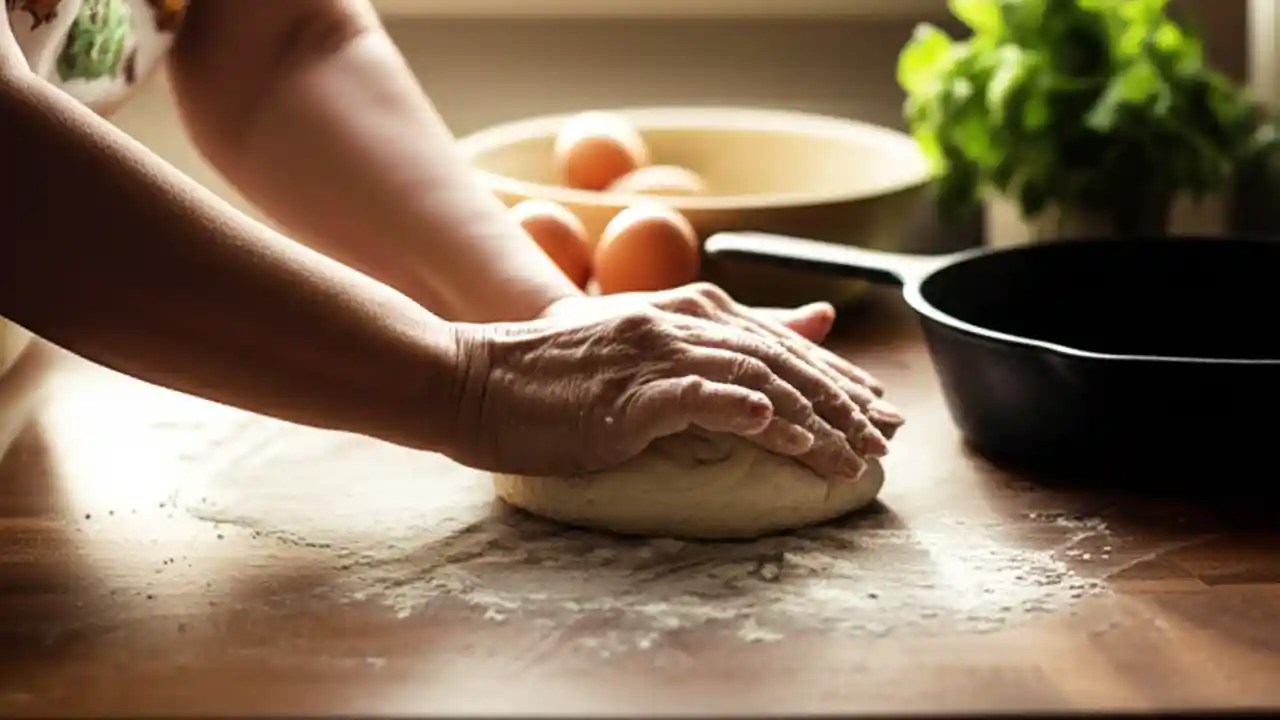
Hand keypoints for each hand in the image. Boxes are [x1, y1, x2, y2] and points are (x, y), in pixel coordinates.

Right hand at [543, 284, 903, 438]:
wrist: (475, 381)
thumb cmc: (558, 375)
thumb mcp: (645, 347)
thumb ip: (722, 339)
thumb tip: (810, 324)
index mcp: (685, 309)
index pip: (782, 343)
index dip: (837, 377)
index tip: (877, 411)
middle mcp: (678, 323)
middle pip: (781, 361)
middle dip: (841, 404)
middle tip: (882, 442)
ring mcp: (653, 355)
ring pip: (755, 379)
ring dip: (812, 421)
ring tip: (852, 458)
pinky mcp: (627, 395)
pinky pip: (700, 398)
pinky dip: (747, 411)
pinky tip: (784, 431)